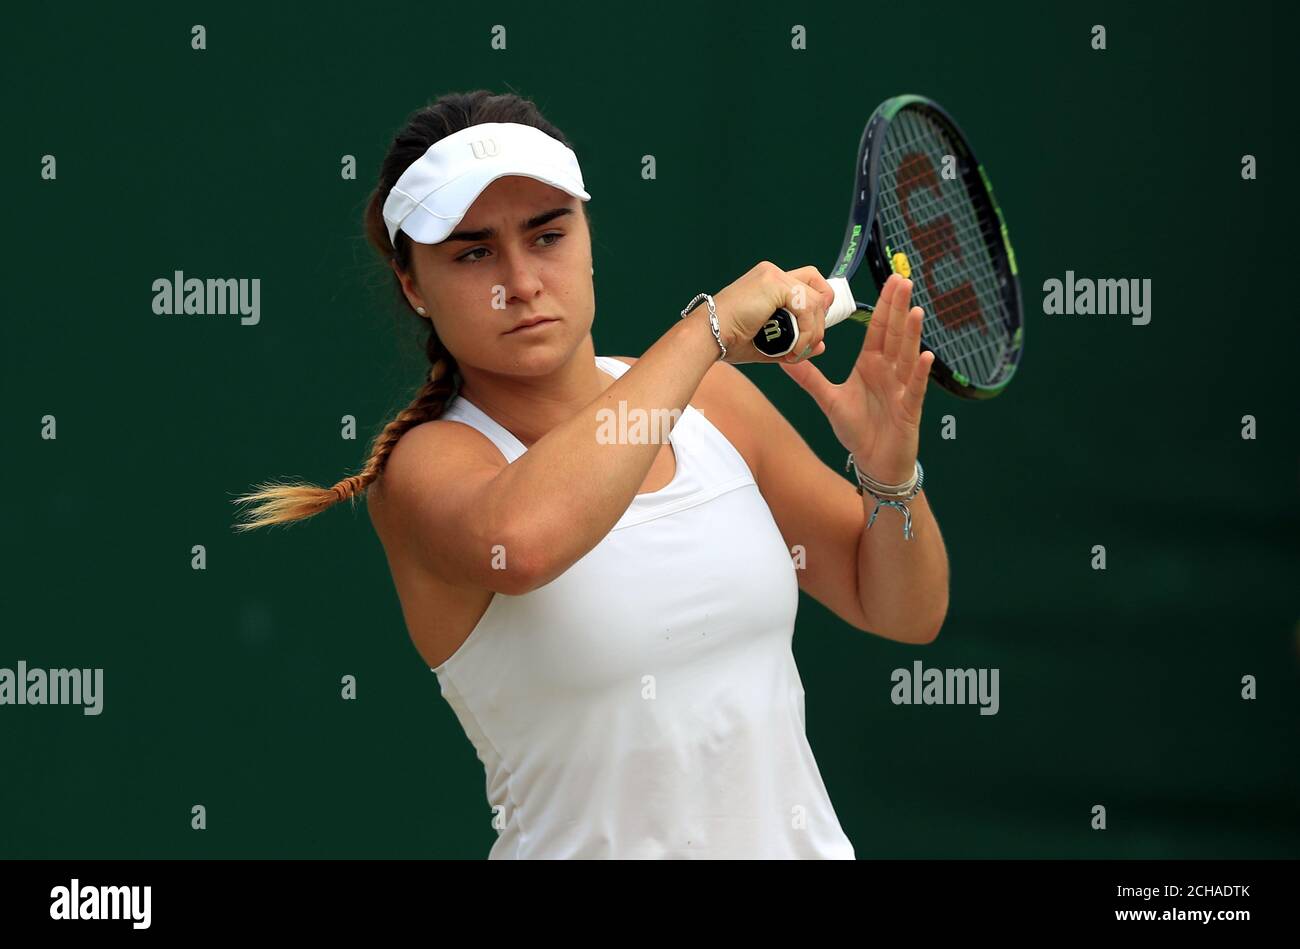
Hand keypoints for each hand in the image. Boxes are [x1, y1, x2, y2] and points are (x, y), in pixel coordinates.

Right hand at [706, 261, 831, 364]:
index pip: (809, 283)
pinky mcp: (773, 283)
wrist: (707, 336)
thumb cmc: (728, 340)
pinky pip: (806, 307)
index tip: (811, 333)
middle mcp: (772, 273)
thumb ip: (796, 342)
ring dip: (813, 332)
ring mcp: (773, 275)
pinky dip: (806, 332)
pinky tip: (793, 348)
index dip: (818, 307)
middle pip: (818, 286)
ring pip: (816, 300)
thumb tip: (821, 347)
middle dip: (821, 319)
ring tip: (796, 352)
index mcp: (769, 282)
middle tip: (807, 345)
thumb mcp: (770, 341)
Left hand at [778, 274, 932, 484]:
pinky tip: (926, 356)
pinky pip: (915, 388)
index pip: (878, 330)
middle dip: (899, 308)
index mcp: (872, 364)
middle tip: (904, 279)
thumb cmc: (857, 429)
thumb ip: (809, 378)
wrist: (874, 461)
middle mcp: (889, 371)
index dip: (884, 306)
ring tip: (915, 310)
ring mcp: (901, 388)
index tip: (891, 281)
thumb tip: (784, 361)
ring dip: (912, 334)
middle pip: (895, 334)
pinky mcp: (909, 409)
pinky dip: (919, 373)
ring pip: (907, 356)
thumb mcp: (829, 400)